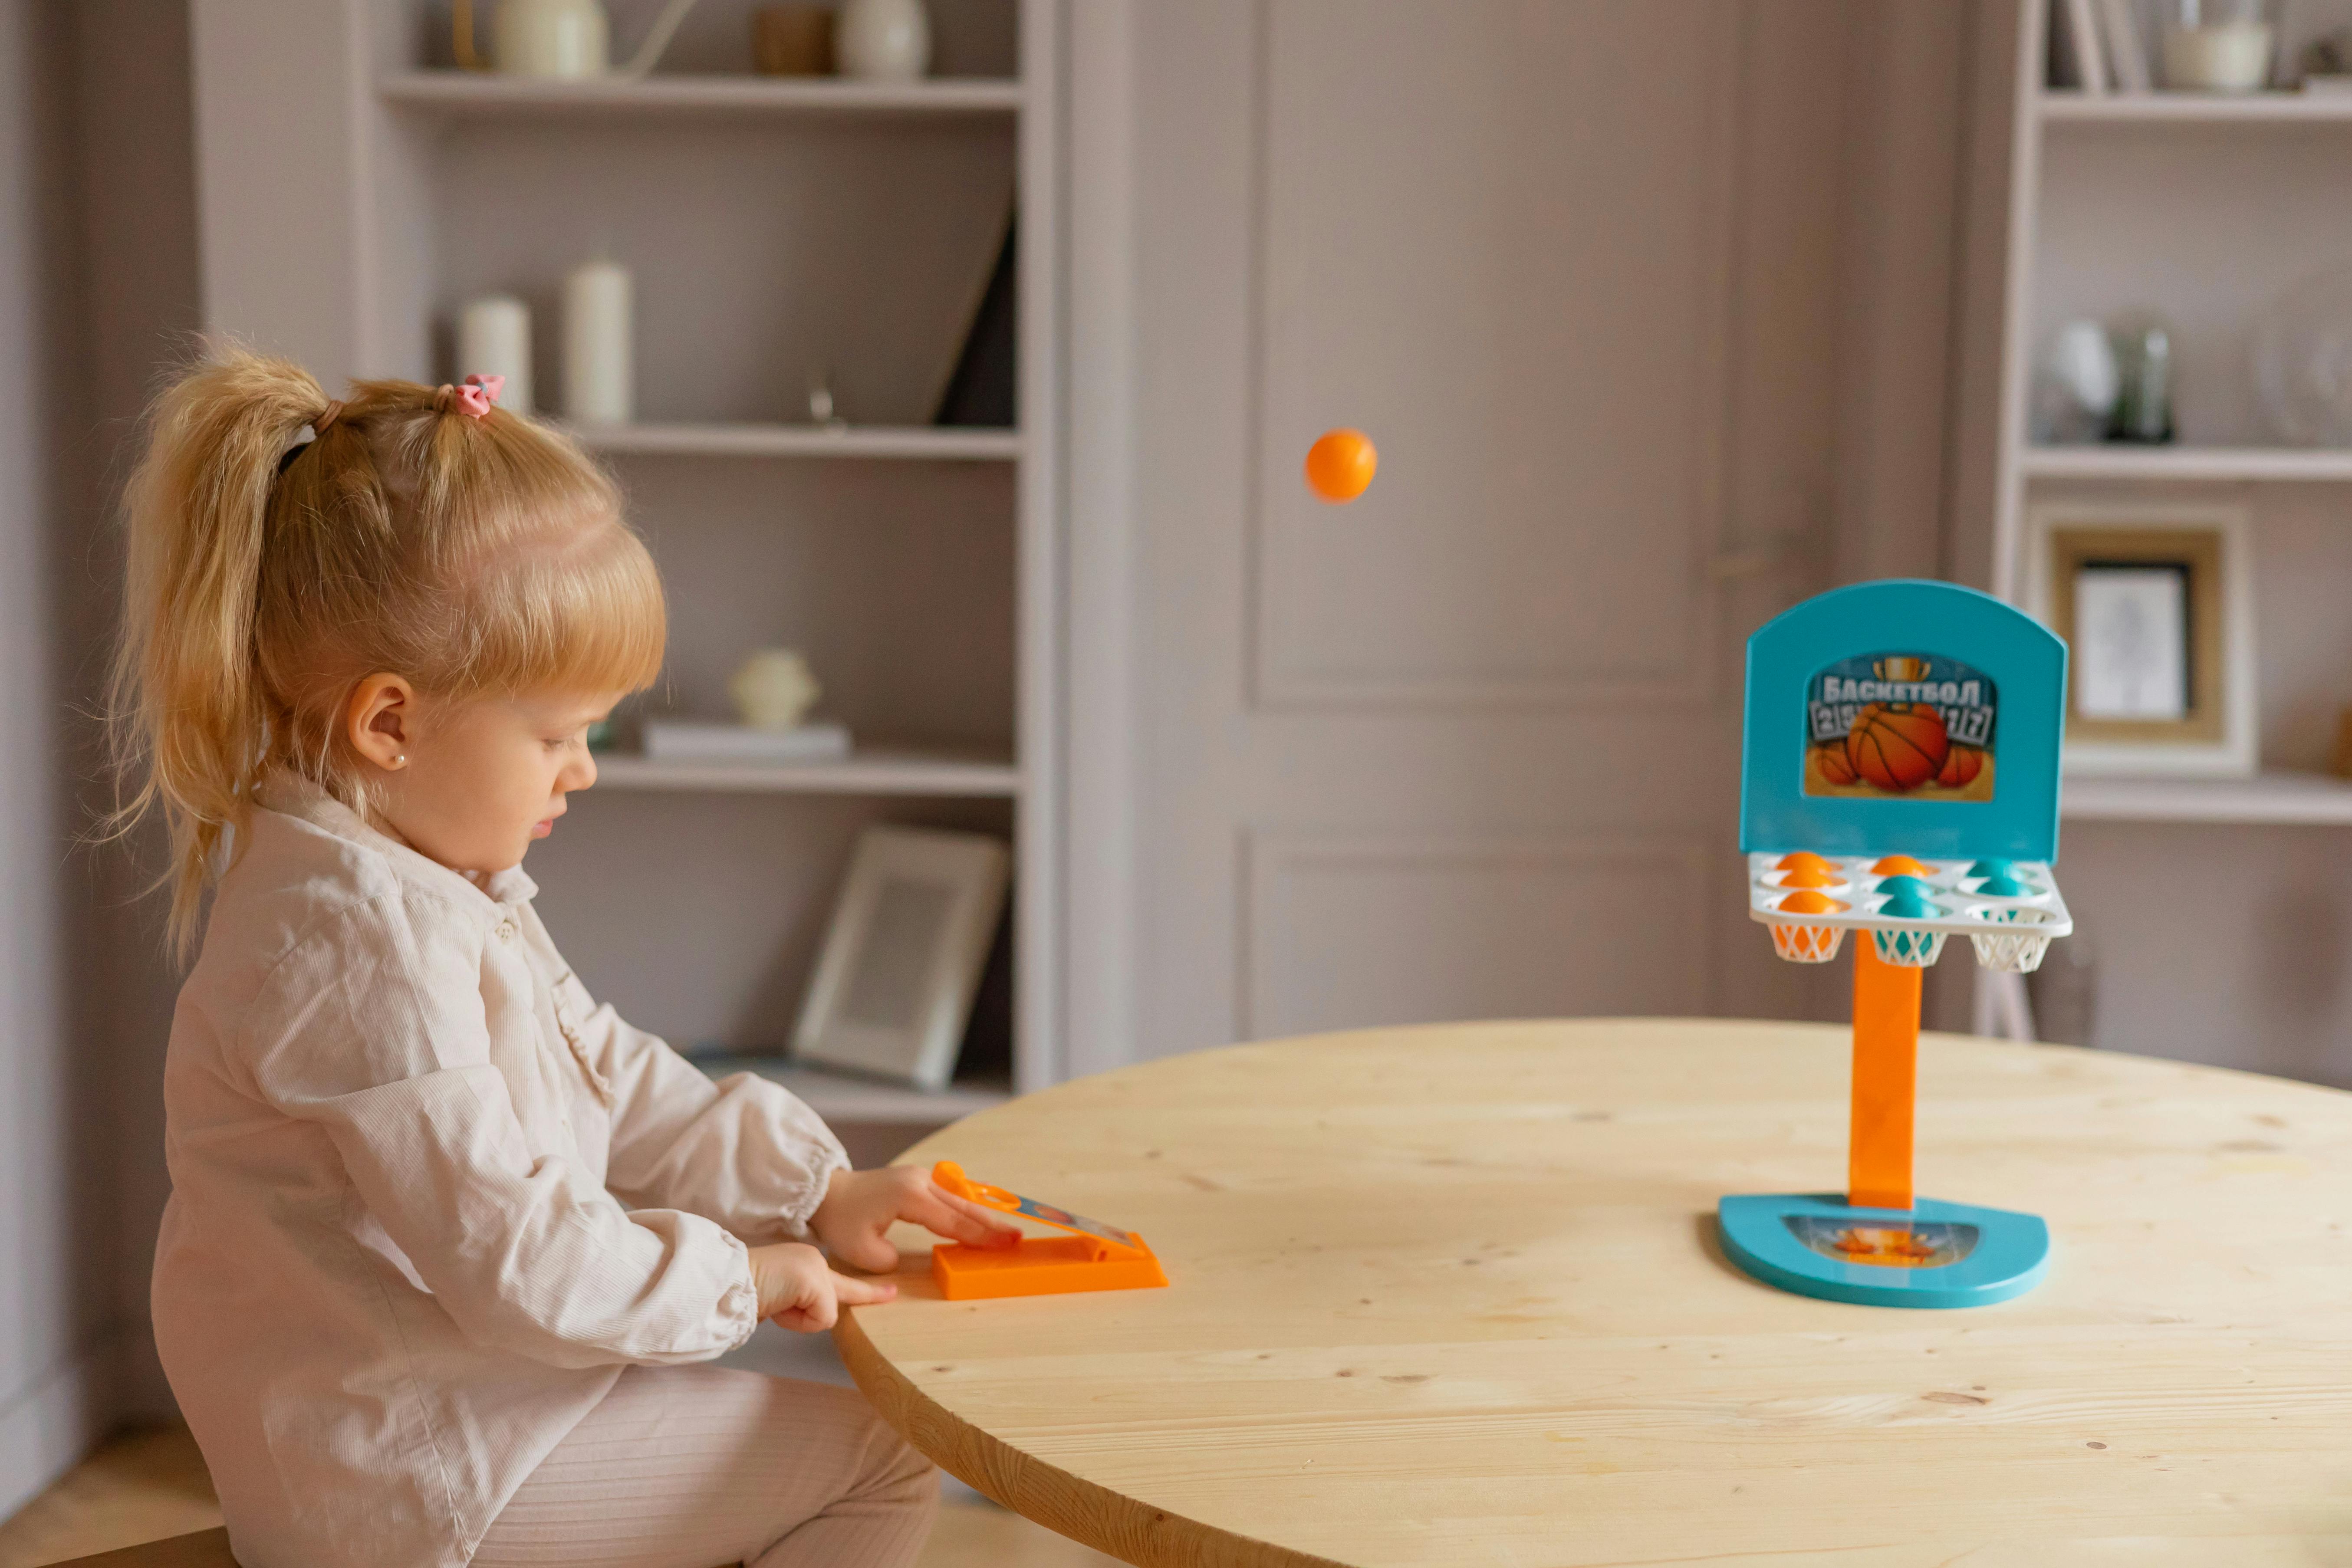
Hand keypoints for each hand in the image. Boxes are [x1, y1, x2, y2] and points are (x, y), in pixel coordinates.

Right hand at [747, 1241, 895, 1331]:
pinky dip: (799, 1322)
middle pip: (840, 1296)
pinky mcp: (814, 1279)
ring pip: (826, 1313)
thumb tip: (820, 1315)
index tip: (891, 1293)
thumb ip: (802, 1303)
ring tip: (776, 1305)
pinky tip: (779, 1306)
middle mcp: (814, 1259)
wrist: (727, 1283)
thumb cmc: (745, 1294)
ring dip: (799, 1320)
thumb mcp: (780, 1299)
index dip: (867, 1291)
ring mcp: (815, 1266)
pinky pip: (821, 1318)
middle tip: (881, 1294)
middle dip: (847, 1302)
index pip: (841, 1280)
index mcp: (805, 1263)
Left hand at [809, 1165, 1023, 1272]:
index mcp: (910, 1198)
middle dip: (991, 1224)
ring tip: (1007, 1231)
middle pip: (963, 1206)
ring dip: (983, 1216)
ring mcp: (920, 1177)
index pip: (953, 1221)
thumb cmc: (841, 1220)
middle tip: (1017, 1238)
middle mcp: (920, 1182)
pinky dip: (967, 1209)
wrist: (825, 1192)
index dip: (980, 1236)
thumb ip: (890, 1260)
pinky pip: (949, 1196)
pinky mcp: (917, 1180)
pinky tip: (982, 1218)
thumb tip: (905, 1257)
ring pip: (959, 1199)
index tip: (1004, 1244)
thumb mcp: (861, 1250)